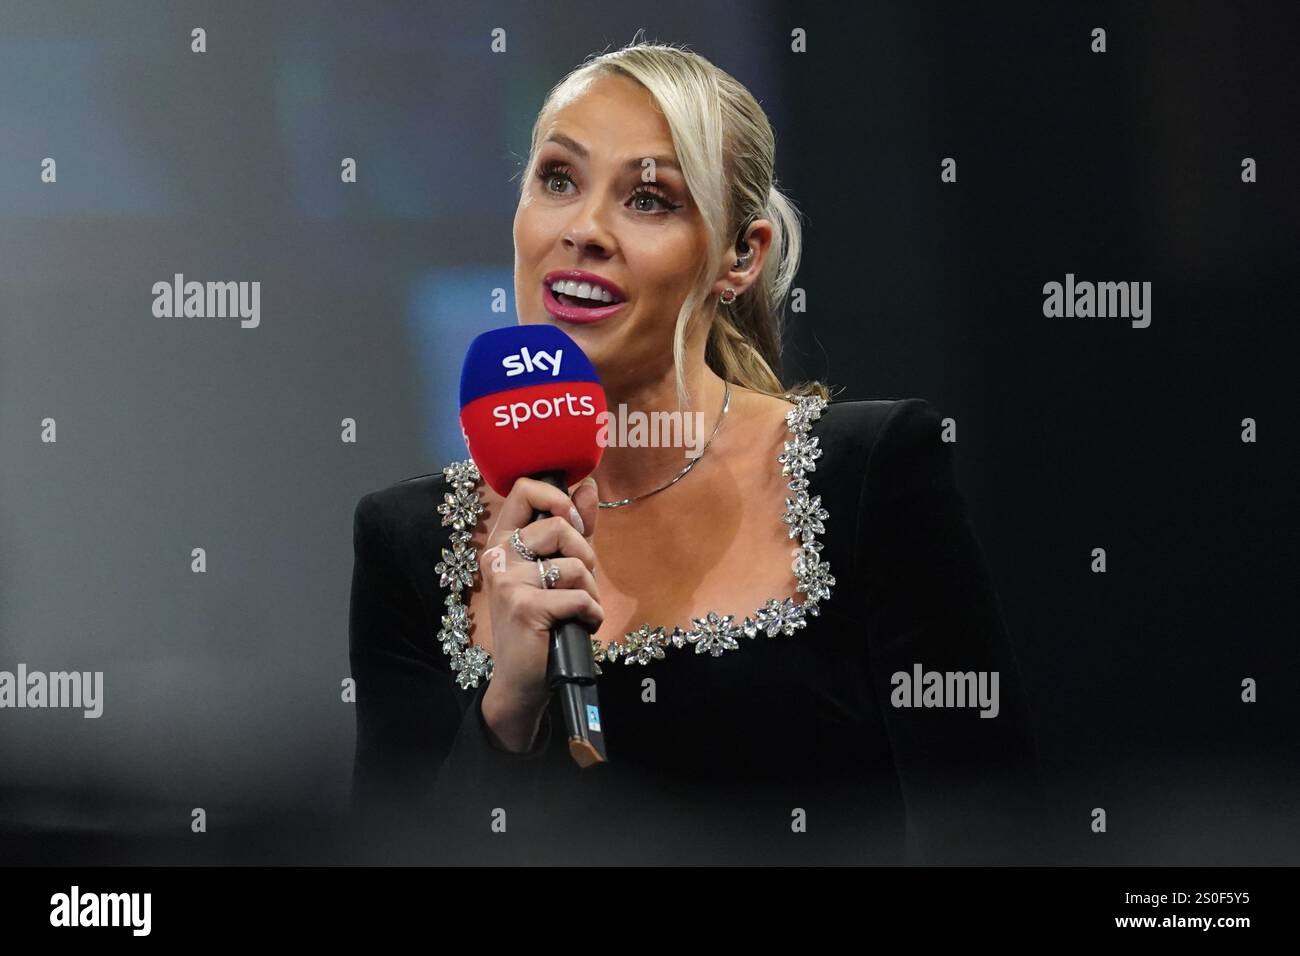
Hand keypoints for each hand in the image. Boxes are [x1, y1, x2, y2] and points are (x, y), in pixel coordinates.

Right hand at [478, 476, 601, 750]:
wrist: (522, 678)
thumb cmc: (541, 621)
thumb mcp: (556, 568)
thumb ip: (573, 527)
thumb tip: (587, 485)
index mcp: (503, 541)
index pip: (524, 490)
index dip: (557, 499)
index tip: (574, 525)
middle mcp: (498, 556)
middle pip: (558, 525)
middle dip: (586, 555)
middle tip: (581, 581)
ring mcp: (508, 582)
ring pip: (573, 565)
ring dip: (591, 592)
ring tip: (580, 609)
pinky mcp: (524, 607)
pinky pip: (578, 597)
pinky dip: (592, 613)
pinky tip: (583, 625)